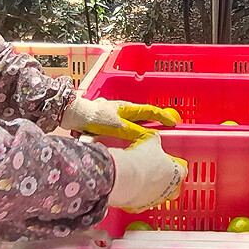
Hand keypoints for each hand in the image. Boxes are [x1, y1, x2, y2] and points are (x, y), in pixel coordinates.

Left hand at [60, 97, 177, 140]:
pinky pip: (123, 126)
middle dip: (154, 121)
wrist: (75, 115)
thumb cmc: (96, 119)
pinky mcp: (105, 121)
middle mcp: (122, 109)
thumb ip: (133, 132)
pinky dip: (130, 131)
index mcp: (127, 108)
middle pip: (142, 115)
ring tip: (148, 137)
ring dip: (141, 126)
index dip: (163, 116)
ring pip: (132, 120)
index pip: (150, 110)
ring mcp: (113, 114)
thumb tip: (149, 136)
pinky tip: (127, 140)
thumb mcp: (117, 127)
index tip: (174, 122)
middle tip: (164, 128)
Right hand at [107, 133, 187, 212]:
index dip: (176, 165)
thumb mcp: (150, 142)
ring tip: (140, 180)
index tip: (168, 161)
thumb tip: (154, 137)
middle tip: (155, 173)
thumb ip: (155, 140)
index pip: (183, 170)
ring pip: (157, 197)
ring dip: (151, 190)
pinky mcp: (141, 208)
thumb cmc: (142, 158)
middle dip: (167, 183)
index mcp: (177, 173)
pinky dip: (136, 198)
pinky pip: (140, 203)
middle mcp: (170, 190)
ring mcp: (155, 201)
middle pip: (173, 189)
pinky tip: (129, 190)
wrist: (125, 177)